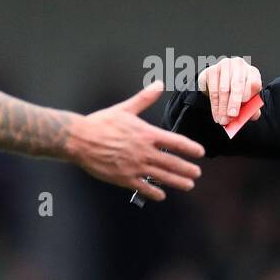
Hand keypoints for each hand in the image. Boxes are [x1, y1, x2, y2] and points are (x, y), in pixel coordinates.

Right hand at [65, 81, 204, 201]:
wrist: (79, 140)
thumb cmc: (100, 124)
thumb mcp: (124, 109)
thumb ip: (144, 99)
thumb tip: (158, 85)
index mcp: (146, 134)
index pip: (176, 142)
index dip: (190, 148)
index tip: (199, 152)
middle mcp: (144, 152)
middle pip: (173, 162)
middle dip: (188, 168)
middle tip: (197, 172)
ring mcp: (135, 167)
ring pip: (163, 177)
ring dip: (178, 181)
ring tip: (189, 185)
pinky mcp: (124, 179)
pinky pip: (144, 188)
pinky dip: (154, 193)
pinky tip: (161, 195)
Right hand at [198, 57, 262, 124]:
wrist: (219, 82)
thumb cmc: (237, 92)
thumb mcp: (247, 100)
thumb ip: (252, 108)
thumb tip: (253, 116)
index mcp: (252, 72)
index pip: (254, 83)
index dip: (248, 97)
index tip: (245, 108)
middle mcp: (239, 65)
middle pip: (237, 84)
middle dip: (234, 102)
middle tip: (231, 116)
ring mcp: (224, 65)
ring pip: (223, 89)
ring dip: (222, 107)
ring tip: (222, 120)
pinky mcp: (211, 70)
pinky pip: (213, 89)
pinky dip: (214, 105)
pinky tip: (216, 114)